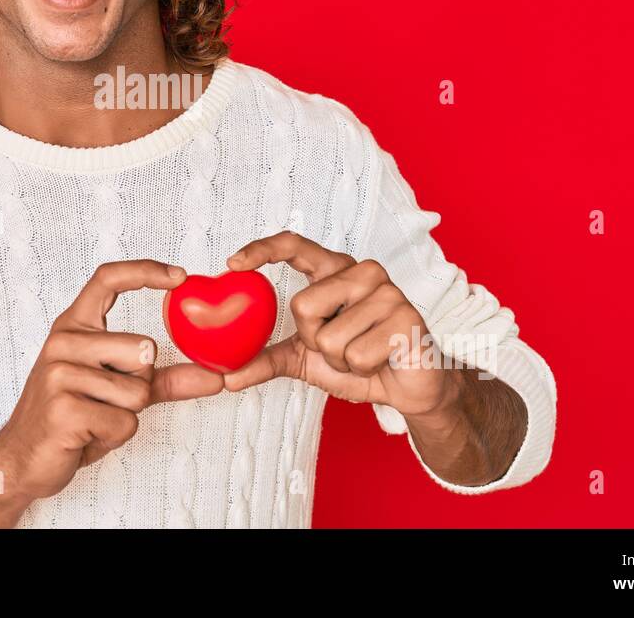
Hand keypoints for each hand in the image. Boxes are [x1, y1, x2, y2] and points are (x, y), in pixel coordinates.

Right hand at [0, 260, 224, 502]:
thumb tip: (216, 377)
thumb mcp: (115, 391)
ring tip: (93, 419)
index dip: (145, 271)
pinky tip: (86, 435)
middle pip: (144, 350)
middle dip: (140, 385)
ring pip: (138, 390)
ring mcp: (59, 373)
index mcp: (73, 327)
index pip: (107, 279)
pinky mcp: (64, 408)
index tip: (180, 276)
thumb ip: (164, 379)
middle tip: (105, 401)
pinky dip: (115, 437)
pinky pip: (125, 422)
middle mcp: (63, 342)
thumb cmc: (69, 420)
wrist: (20, 460)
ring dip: (126, 415)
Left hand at [221, 232, 462, 417]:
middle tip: (341, 345)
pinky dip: (363, 370)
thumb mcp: (305, 359)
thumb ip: (266, 360)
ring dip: (341, 360)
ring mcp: (387, 292)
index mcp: (335, 271)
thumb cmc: (359, 362)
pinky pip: (357, 355)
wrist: (408, 388)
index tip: (232, 264)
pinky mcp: (406, 318)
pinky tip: (382, 361)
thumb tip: (226, 376)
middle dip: (315, 341)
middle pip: (303, 306)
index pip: (295, 246)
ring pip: (330, 337)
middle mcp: (362, 272)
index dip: (262, 250)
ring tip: (365, 354)